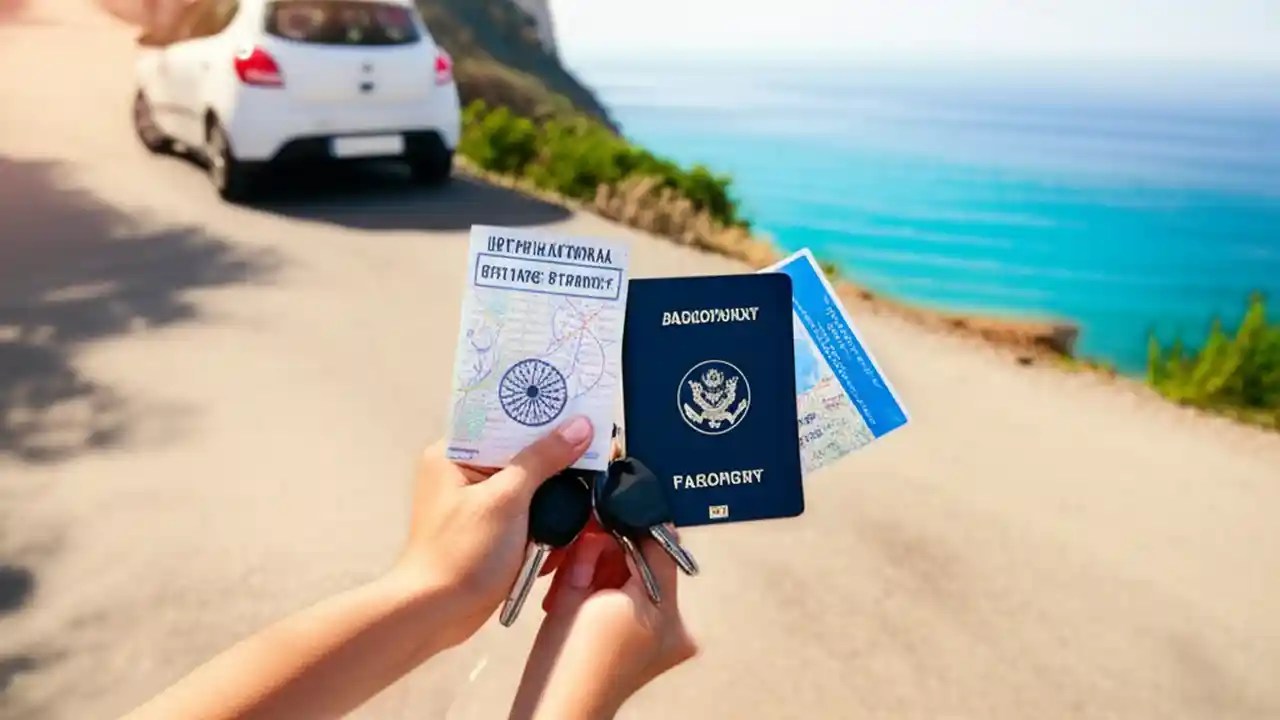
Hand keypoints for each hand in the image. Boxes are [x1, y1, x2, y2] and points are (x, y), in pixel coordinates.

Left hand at [392, 416, 594, 646]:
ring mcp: (479, 503)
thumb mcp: (507, 499)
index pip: (503, 418)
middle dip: (557, 455)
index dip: (542, 412)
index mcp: (454, 453)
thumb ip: (544, 459)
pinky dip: (548, 515)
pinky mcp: (492, 531)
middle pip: (520, 450)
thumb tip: (581, 425)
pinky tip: (577, 516)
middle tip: (601, 446)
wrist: (437, 616)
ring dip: (557, 490)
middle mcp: (464, 471)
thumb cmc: (464, 551)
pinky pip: (528, 511)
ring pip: (529, 483)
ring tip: (596, 480)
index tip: (582, 405)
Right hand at [510, 530, 697, 719]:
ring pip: (646, 583)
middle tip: (585, 555)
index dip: (627, 527)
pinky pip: (644, 605)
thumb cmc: (563, 661)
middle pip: (651, 564)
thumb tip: (600, 526)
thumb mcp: (571, 593)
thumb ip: (592, 552)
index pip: (657, 544)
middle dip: (616, 554)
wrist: (561, 711)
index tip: (606, 518)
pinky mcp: (661, 649)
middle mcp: (676, 626)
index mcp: (662, 609)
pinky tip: (592, 602)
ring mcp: (672, 640)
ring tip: (582, 585)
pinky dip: (620, 597)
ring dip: (615, 574)